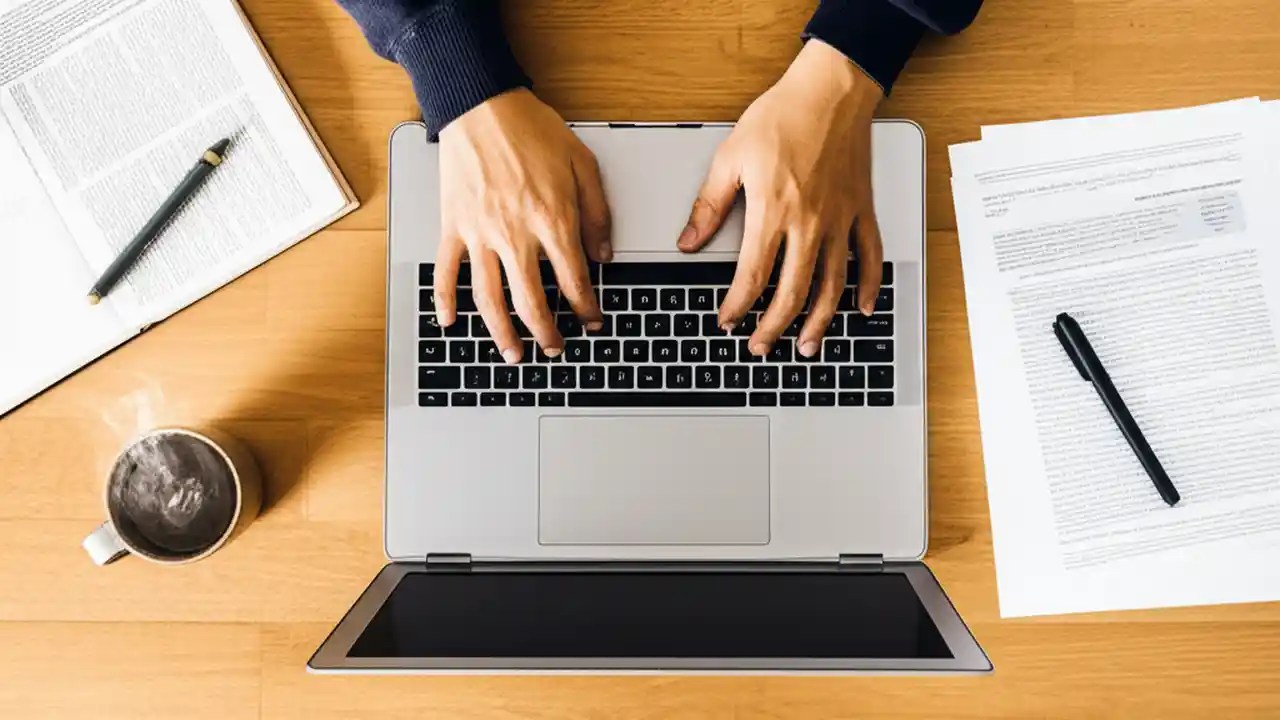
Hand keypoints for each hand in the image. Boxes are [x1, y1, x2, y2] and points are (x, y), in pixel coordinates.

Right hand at [435, 89, 610, 362]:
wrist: (482, 105)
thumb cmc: (531, 130)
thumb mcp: (582, 165)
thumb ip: (596, 214)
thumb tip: (603, 255)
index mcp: (552, 221)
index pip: (574, 282)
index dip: (586, 309)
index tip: (591, 322)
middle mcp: (516, 235)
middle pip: (532, 301)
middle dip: (547, 333)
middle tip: (555, 348)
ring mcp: (480, 234)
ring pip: (489, 298)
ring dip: (502, 333)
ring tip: (513, 354)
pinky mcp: (453, 226)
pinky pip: (446, 272)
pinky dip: (445, 301)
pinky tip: (450, 323)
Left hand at [677, 40, 883, 357]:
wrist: (831, 90)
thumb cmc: (782, 117)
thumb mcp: (730, 158)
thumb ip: (709, 206)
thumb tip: (689, 241)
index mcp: (772, 212)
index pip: (752, 277)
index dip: (738, 307)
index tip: (728, 320)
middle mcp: (809, 224)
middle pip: (792, 292)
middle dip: (774, 327)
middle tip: (760, 346)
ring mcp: (840, 220)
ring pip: (832, 286)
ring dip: (819, 321)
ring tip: (807, 345)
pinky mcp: (861, 211)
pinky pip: (869, 258)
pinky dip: (867, 287)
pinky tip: (861, 309)